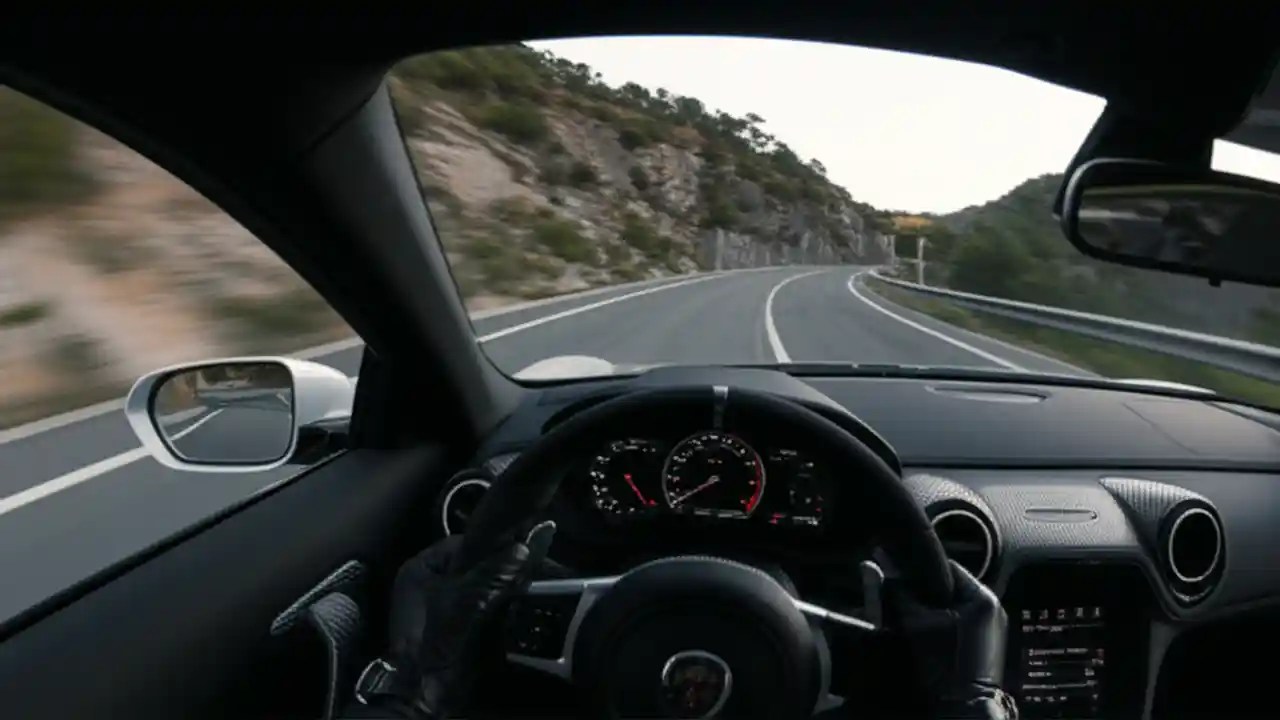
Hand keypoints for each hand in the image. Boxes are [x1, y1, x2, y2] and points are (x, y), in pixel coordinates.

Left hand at [381, 522, 555, 718]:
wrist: (426, 689)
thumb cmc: (436, 637)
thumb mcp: (466, 598)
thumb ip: (494, 571)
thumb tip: (525, 547)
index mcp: (420, 568)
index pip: (462, 543)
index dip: (490, 546)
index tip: (517, 551)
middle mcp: (427, 583)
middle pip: (471, 565)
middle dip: (497, 568)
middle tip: (525, 569)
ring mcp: (440, 607)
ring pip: (478, 586)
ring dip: (499, 588)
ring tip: (524, 586)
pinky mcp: (453, 626)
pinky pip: (479, 606)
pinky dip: (495, 606)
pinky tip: (514, 606)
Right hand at [888, 561, 1017, 719]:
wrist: (961, 707)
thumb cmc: (941, 663)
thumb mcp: (913, 622)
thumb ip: (896, 590)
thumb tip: (877, 564)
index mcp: (982, 597)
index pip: (946, 567)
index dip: (918, 568)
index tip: (897, 572)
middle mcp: (993, 609)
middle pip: (950, 587)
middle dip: (924, 590)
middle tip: (900, 593)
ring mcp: (992, 629)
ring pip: (954, 606)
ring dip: (932, 607)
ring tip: (911, 613)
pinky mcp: (986, 646)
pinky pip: (960, 623)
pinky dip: (943, 623)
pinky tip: (926, 631)